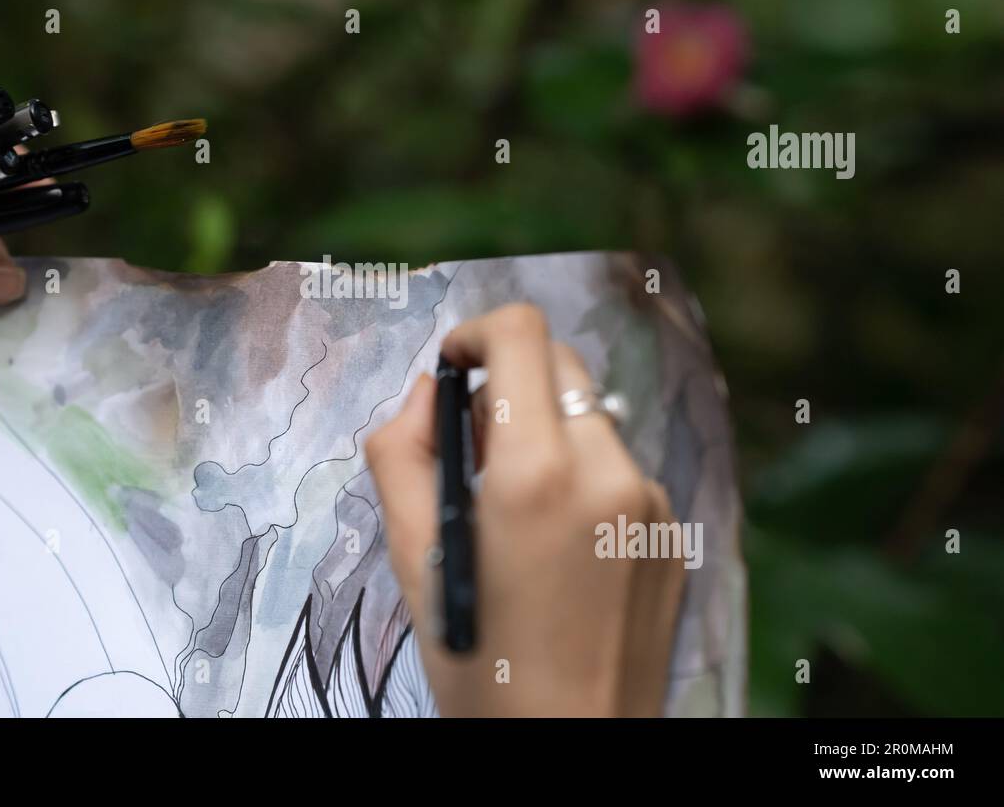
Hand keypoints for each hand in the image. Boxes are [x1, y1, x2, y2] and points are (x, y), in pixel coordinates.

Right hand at [366, 303, 684, 716]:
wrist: (570, 744)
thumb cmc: (481, 664)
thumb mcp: (411, 556)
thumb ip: (403, 453)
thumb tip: (426, 392)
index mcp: (535, 475)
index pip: (521, 335)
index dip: (475, 334)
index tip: (452, 365)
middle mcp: (607, 473)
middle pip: (559, 366)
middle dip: (507, 385)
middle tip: (472, 450)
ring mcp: (652, 502)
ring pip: (589, 418)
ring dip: (545, 436)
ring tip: (515, 513)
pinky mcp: (674, 531)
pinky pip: (620, 468)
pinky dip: (583, 477)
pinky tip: (559, 547)